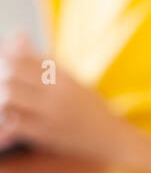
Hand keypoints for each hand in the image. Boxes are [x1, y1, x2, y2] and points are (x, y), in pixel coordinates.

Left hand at [0, 33, 126, 161]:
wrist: (116, 140)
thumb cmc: (91, 109)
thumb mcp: (71, 80)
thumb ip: (42, 59)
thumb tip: (17, 32)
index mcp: (63, 76)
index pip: (20, 58)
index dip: (4, 59)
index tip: (4, 66)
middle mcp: (58, 92)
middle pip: (10, 74)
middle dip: (0, 78)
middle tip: (3, 85)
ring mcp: (53, 114)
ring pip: (9, 97)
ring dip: (2, 99)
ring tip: (7, 103)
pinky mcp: (48, 135)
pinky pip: (15, 124)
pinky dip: (6, 121)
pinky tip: (10, 121)